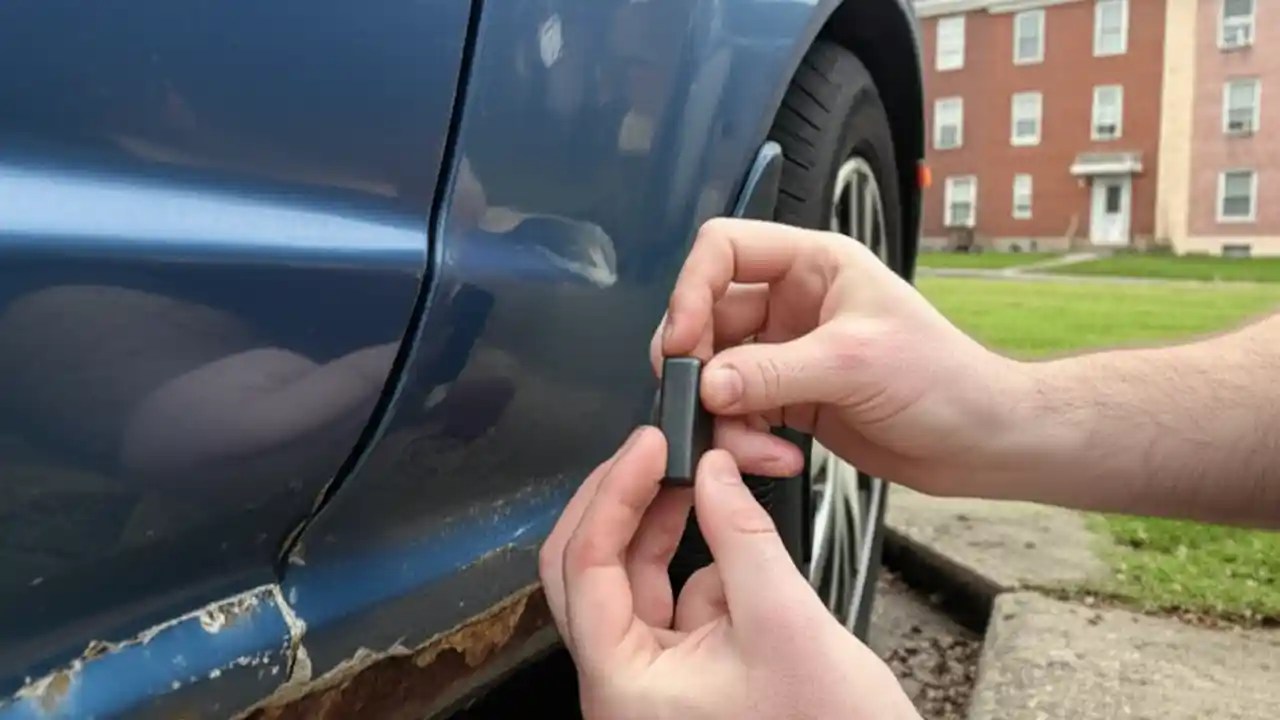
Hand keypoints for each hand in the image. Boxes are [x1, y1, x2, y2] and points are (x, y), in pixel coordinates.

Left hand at [539, 426, 919, 719]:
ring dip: (662, 526)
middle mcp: (622, 685)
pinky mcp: (686, 673)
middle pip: (589, 569)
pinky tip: (733, 541)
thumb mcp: (785, 622)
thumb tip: (714, 471)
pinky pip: (674, 601)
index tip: (649, 445)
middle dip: (622, 503)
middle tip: (656, 450)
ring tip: (699, 478)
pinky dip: (700, 562)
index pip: (587, 565)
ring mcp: (652, 680)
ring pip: (630, 581)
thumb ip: (742, 535)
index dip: (615, 493)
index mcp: (622, 685)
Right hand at [652, 218, 1029, 494]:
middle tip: (701, 402)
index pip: (723, 248)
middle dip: (699, 365)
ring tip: (757, 446)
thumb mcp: (854, 363)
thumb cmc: (943, 380)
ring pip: (716, 372)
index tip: (681, 343)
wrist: (981, 443)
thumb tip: (705, 385)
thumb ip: (772, 372)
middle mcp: (793, 301)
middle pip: (707, 316)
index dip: (690, 289)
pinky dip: (744, 438)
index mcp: (814, 263)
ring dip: (723, 415)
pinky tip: (778, 457)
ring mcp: (787, 352)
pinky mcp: (788, 399)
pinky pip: (737, 412)